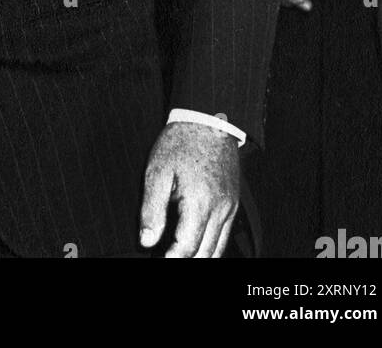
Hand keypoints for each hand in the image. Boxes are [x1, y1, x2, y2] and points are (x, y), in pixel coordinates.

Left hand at [139, 122, 239, 257]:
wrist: (208, 120)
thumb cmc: (181, 142)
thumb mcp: (157, 171)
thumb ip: (152, 209)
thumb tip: (148, 240)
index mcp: (199, 203)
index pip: (187, 248)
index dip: (171, 259)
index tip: (158, 259)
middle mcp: (220, 210)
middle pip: (205, 253)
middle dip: (186, 261)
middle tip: (167, 258)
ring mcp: (229, 208)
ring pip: (218, 249)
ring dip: (200, 258)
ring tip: (180, 256)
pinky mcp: (233, 203)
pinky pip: (225, 236)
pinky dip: (212, 248)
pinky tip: (197, 248)